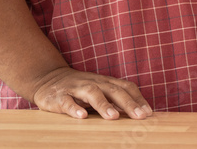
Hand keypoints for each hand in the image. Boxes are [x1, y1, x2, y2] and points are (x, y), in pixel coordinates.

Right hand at [30, 66, 152, 119]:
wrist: (48, 78)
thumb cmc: (80, 88)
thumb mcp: (99, 90)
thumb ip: (115, 99)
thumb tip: (138, 113)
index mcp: (106, 82)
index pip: (126, 87)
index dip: (138, 99)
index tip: (149, 113)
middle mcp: (94, 83)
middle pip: (114, 90)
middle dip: (128, 103)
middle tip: (140, 116)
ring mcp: (77, 88)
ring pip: (92, 93)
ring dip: (104, 105)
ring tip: (113, 117)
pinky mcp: (59, 96)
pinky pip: (68, 102)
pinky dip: (75, 108)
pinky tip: (82, 116)